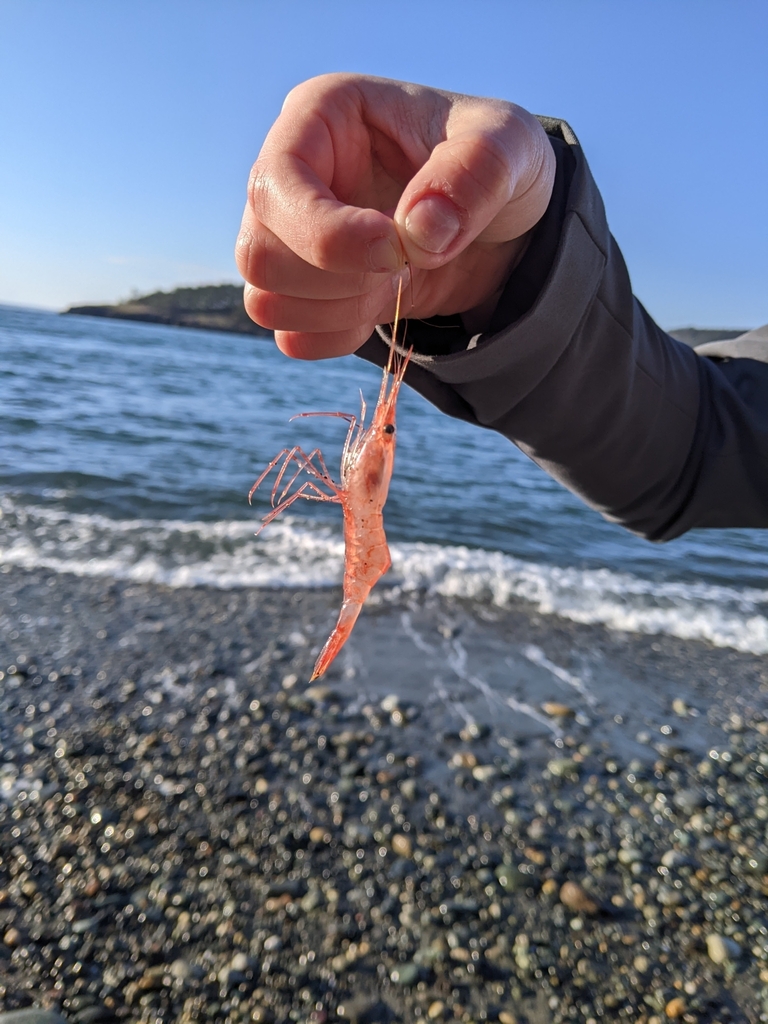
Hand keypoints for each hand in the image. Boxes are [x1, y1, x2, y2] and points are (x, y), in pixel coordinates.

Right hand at [236, 74, 555, 358]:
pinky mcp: (305, 289)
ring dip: (339, 311)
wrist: (502, 222)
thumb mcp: (510, 147)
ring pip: (265, 299)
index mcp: (320, 115)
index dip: (329, 235)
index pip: (275, 185)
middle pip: (258, 254)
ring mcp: (290, 236)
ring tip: (398, 281)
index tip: (396, 251)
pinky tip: (381, 306)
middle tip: (404, 266)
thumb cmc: (496, 163)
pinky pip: (289, 335)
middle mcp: (289, 175)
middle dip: (337, 280)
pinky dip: (338, 336)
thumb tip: (420, 230)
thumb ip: (473, 176)